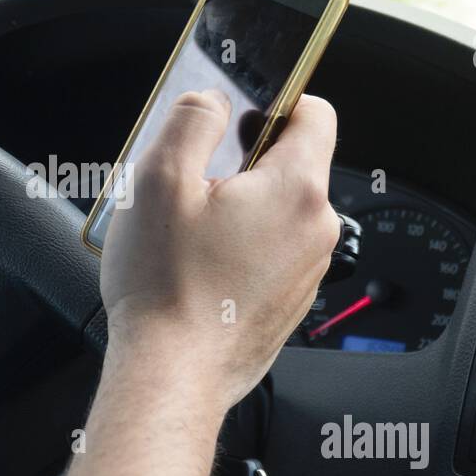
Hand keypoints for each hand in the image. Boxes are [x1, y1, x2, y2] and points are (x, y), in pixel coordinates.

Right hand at [100, 90, 341, 415]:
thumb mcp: (159, 178)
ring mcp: (307, 271)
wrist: (171, 376)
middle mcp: (316, 230)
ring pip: (277, 212)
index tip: (237, 113)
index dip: (275, 101)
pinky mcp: (289, 303)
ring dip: (237, 208)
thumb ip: (191, 119)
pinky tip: (195, 267)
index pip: (315, 113)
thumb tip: (212, 99)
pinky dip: (238, 248)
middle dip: (242, 161)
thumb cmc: (165, 287)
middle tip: (189, 181)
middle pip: (291, 165)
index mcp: (297, 189)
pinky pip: (269, 253)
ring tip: (185, 232)